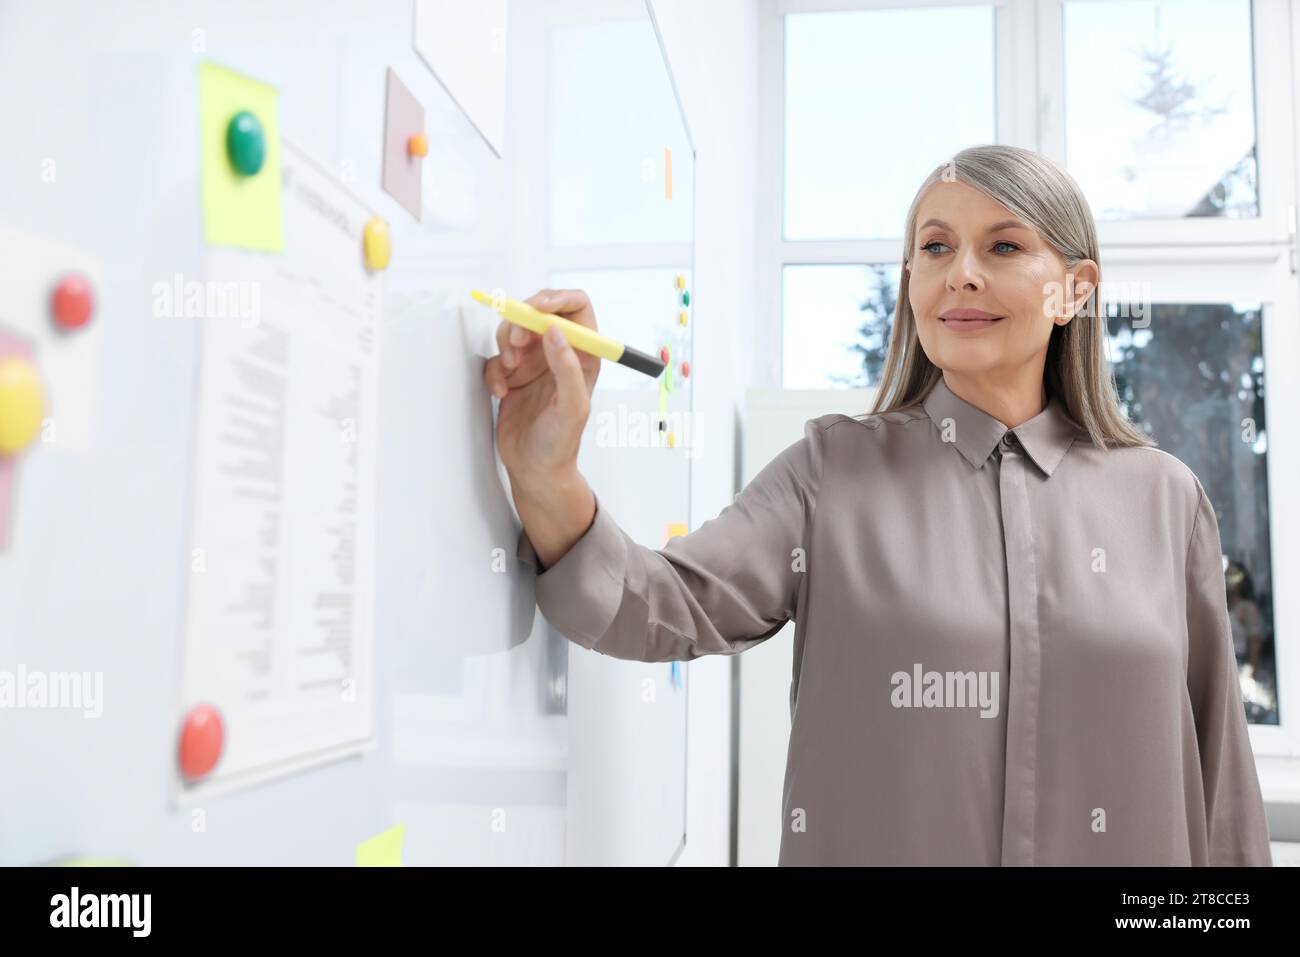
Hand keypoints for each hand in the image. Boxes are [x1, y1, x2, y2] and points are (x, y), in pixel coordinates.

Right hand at [482, 288, 601, 487]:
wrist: (535, 470)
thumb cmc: (561, 444)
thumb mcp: (572, 406)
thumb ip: (566, 366)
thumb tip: (554, 330)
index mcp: (583, 355)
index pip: (576, 307)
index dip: (556, 298)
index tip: (536, 308)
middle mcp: (560, 354)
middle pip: (539, 312)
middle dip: (522, 321)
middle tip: (516, 343)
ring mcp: (535, 363)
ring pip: (514, 331)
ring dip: (505, 346)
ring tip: (510, 373)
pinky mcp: (513, 376)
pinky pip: (496, 358)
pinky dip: (494, 373)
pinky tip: (501, 394)